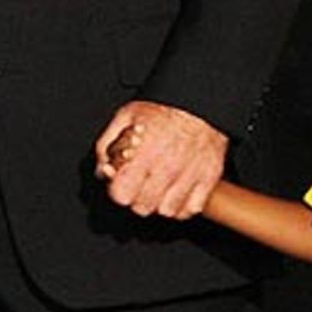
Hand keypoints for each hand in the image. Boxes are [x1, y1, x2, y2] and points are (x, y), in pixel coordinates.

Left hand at [95, 101, 228, 218]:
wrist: (200, 100)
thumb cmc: (164, 107)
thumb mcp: (125, 117)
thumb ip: (107, 145)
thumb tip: (102, 171)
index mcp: (145, 152)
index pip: (122, 195)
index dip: (118, 190)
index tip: (121, 183)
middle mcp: (167, 167)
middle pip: (143, 207)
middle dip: (136, 197)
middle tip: (140, 183)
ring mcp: (190, 175)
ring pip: (166, 211)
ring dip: (159, 204)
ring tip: (158, 188)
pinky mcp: (208, 178)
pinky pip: (191, 209)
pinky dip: (181, 206)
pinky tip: (175, 193)